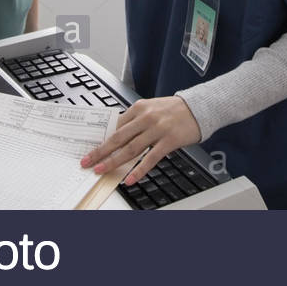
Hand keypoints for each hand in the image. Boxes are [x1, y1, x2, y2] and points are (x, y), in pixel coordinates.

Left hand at [80, 96, 200, 184]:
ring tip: (102, 170)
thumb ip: (134, 121)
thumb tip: (116, 137)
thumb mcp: (151, 108)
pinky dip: (138, 170)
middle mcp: (146, 118)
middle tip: (88, 161)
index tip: (90, 148)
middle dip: (101, 151)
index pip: (114, 126)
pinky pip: (150, 158)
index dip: (101, 139)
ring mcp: (157, 130)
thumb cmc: (173, 109)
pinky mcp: (168, 141)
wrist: (199, 107)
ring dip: (114, 161)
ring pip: (131, 149)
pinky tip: (129, 178)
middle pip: (118, 138)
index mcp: (139, 108)